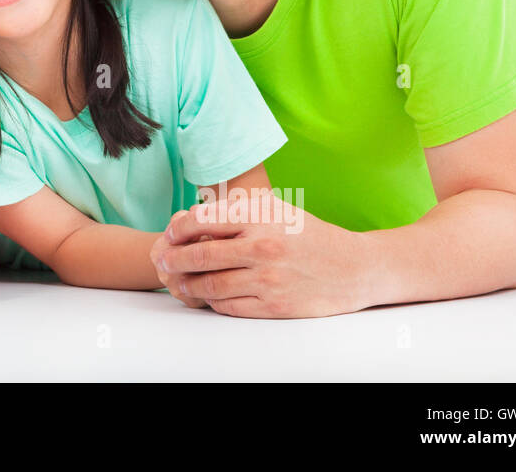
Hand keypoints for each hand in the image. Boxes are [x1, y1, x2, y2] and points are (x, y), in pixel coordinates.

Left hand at [150, 192, 372, 317]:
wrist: (354, 268)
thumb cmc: (308, 234)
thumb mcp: (275, 208)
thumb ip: (236, 209)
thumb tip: (191, 217)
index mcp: (259, 218)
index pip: (201, 220)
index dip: (177, 229)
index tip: (169, 234)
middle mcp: (261, 248)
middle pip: (199, 256)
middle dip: (172, 259)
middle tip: (160, 261)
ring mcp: (267, 280)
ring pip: (210, 285)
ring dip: (186, 284)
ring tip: (176, 281)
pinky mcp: (274, 307)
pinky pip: (229, 306)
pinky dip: (210, 301)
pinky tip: (205, 295)